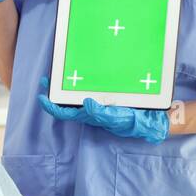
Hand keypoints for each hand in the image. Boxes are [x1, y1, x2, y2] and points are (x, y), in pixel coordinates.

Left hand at [36, 77, 169, 143]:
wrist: (153, 120)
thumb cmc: (136, 121)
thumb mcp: (120, 119)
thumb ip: (103, 114)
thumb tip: (86, 103)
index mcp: (92, 116)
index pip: (65, 113)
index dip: (51, 106)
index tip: (42, 96)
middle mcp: (92, 111)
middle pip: (66, 104)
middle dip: (54, 94)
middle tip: (46, 79)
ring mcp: (98, 105)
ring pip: (75, 98)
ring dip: (65, 88)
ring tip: (57, 75)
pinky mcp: (106, 100)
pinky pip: (88, 92)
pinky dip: (80, 85)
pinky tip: (80, 74)